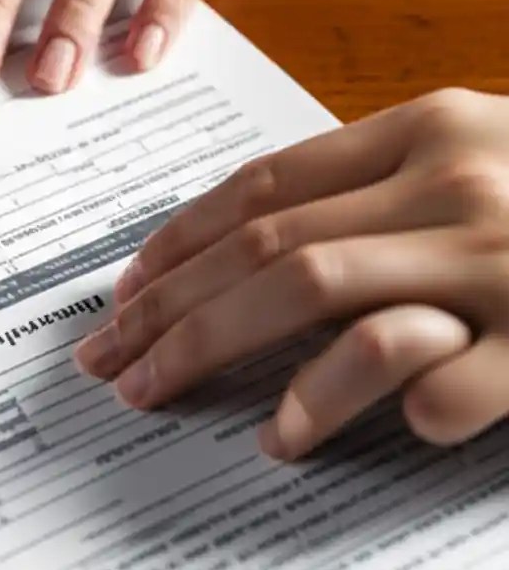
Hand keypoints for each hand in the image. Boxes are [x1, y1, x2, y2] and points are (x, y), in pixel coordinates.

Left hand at [73, 88, 508, 459]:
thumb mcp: (486, 151)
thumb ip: (387, 182)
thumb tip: (263, 240)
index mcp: (428, 131)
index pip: (267, 185)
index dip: (179, 239)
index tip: (124, 288)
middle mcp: (451, 185)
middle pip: (264, 243)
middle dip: (163, 307)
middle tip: (101, 356)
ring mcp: (497, 262)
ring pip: (314, 288)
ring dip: (212, 346)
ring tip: (155, 394)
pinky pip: (418, 380)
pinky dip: (341, 405)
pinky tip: (287, 438)